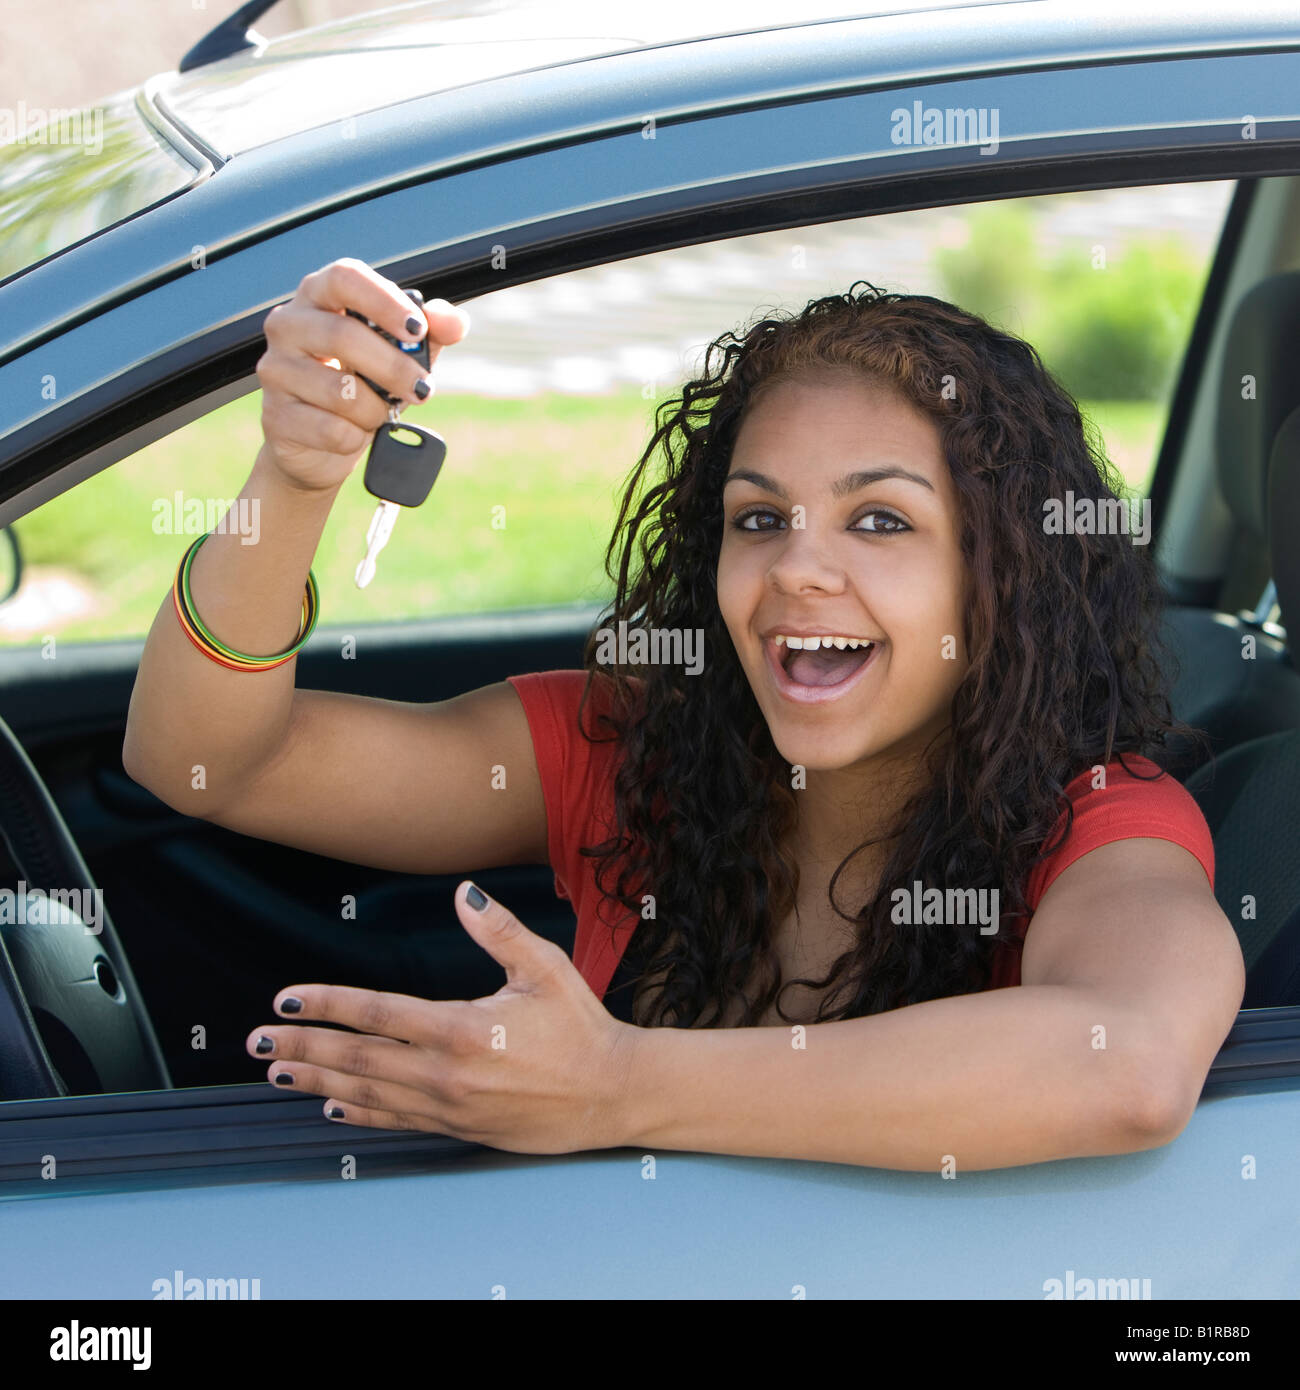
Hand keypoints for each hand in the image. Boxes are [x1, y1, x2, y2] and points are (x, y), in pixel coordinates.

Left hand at [245, 881, 639, 1153]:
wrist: (613, 1093)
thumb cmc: (582, 1026)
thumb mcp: (545, 967)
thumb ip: (498, 931)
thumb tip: (463, 893)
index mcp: (462, 1028)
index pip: (375, 1013)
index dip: (325, 1004)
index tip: (285, 999)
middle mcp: (446, 1073)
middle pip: (356, 1058)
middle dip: (302, 1047)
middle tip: (257, 1042)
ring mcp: (449, 1107)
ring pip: (366, 1094)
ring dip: (316, 1080)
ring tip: (277, 1073)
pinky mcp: (459, 1129)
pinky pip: (396, 1121)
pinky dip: (358, 1114)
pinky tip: (332, 1106)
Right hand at [256, 256, 469, 491]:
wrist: (322, 444)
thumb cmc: (362, 384)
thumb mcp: (400, 353)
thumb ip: (431, 333)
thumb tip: (455, 322)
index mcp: (319, 297)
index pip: (344, 278)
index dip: (384, 301)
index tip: (417, 330)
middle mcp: (288, 325)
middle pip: (343, 336)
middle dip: (393, 368)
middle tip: (423, 388)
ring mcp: (275, 370)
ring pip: (339, 391)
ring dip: (375, 410)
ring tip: (381, 414)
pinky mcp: (275, 416)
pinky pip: (331, 429)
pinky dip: (356, 437)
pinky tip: (355, 434)